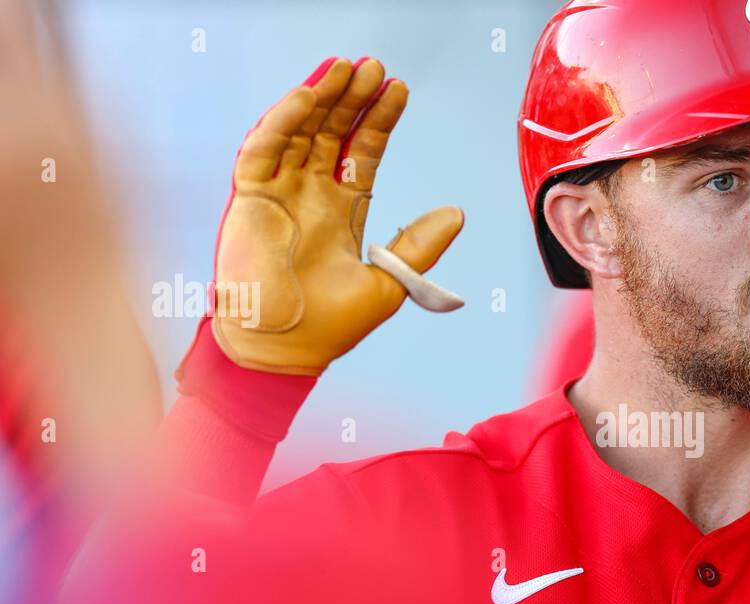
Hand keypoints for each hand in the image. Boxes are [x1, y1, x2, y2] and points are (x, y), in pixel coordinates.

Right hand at [212, 57, 463, 375]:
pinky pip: (262, 149)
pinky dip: (281, 121)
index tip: (400, 90)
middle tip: (374, 67)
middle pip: (332, 132)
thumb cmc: (332, 325)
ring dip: (320, 98)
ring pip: (299, 131)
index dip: (379, 121)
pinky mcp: (250, 199)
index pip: (362, 152)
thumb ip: (418, 245)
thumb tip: (457, 213)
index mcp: (342, 209)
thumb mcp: (389, 281)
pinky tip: (305, 97)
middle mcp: (310, 194)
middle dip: (353, 99)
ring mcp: (279, 193)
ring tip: (346, 68)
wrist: (286, 349)